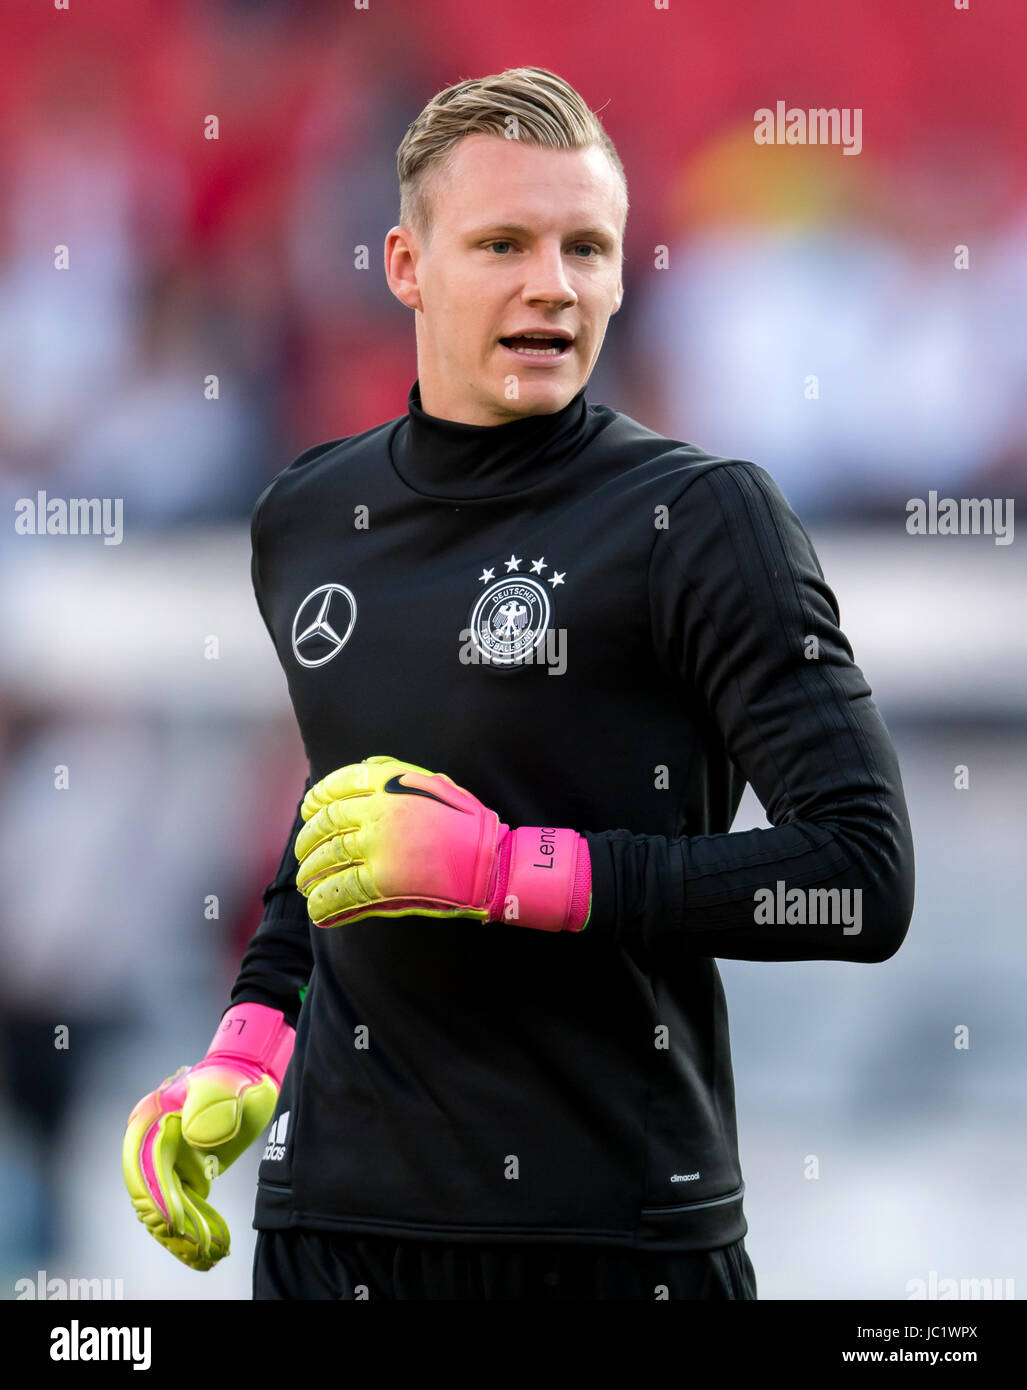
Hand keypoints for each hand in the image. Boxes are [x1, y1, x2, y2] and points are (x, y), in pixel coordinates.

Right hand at [122, 1003, 293, 1270]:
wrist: (250, 1079)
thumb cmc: (235, 1079)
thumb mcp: (224, 1087)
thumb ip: (208, 1108)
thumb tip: (196, 1136)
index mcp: (150, 1118)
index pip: (143, 1165)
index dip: (156, 1196)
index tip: (174, 1222)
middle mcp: (151, 1144)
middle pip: (149, 1194)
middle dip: (171, 1225)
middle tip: (197, 1247)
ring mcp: (166, 1162)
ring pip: (164, 1209)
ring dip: (182, 1237)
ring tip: (208, 1257)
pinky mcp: (183, 1176)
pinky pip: (181, 1210)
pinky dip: (193, 1231)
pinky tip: (210, 1252)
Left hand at [295, 754, 590, 931]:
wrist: (490, 861)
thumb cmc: (467, 823)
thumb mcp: (433, 782)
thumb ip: (396, 773)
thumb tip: (365, 765)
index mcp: (388, 785)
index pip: (337, 786)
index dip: (317, 798)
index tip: (308, 808)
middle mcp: (377, 811)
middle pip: (326, 824)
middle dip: (308, 840)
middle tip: (303, 853)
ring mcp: (377, 846)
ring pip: (327, 858)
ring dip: (311, 873)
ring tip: (307, 883)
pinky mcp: (381, 881)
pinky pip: (339, 892)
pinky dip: (323, 903)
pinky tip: (318, 911)